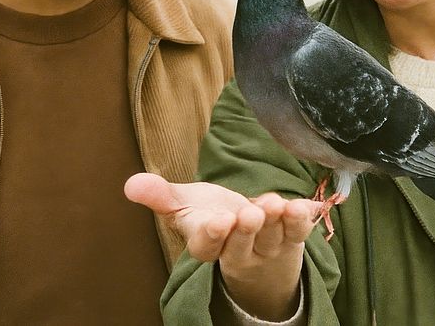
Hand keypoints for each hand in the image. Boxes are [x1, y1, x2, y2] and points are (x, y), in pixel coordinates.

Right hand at [125, 173, 319, 319]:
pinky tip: (303, 205)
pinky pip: (297, 233)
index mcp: (206, 243)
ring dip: (275, 222)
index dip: (213, 235)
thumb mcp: (185, 204)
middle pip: (241, 246)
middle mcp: (236, 250)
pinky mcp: (290, 239)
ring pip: (271, 239)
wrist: (247, 232)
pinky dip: (301, 219)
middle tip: (250, 213)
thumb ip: (160, 196)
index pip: (207, 246)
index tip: (220, 220)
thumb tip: (130, 185)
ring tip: (276, 203)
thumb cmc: (211, 214)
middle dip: (246, 230)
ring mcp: (265, 248)